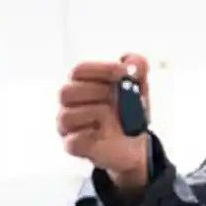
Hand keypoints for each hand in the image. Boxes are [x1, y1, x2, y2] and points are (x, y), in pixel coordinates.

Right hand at [57, 54, 151, 191]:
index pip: (79, 71)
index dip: (102, 69)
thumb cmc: (129, 111)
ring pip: (67, 116)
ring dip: (97, 115)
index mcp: (81, 83)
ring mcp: (68, 126)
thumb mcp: (139, 86)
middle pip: (66, 92)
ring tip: (113, 118)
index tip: (123, 73)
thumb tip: (130, 60)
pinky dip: (91, 136)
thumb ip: (137, 67)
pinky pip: (73, 141)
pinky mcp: (73, 146)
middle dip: (98, 93)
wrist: (135, 142)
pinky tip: (104, 133)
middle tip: (119, 99)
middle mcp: (70, 103)